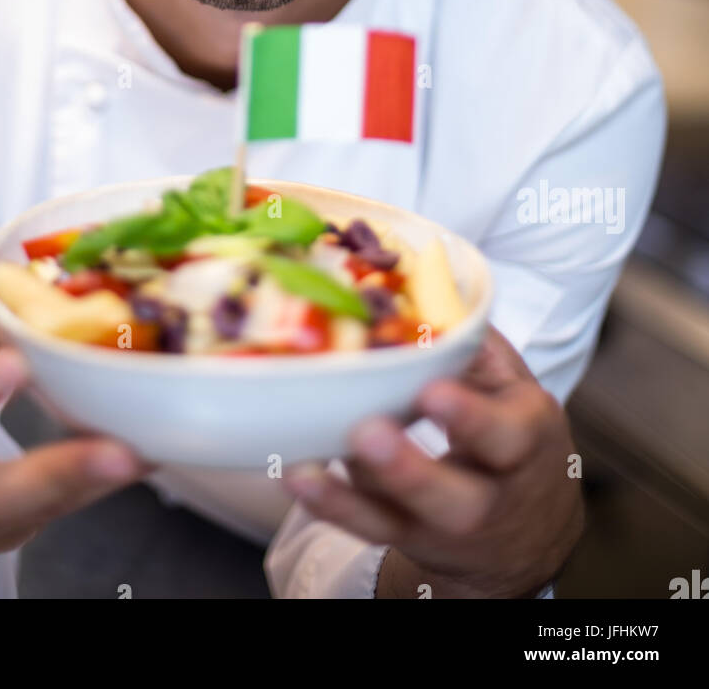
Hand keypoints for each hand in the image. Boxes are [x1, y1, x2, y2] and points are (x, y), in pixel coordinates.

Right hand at [0, 295, 145, 596]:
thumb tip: (40, 277)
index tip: (16, 363)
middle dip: (58, 474)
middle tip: (118, 452)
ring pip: (38, 512)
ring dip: (97, 482)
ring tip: (148, 449)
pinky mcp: (11, 535)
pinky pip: (61, 511)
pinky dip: (103, 484)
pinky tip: (147, 454)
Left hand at [284, 325, 583, 597]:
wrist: (528, 523)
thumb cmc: (512, 427)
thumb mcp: (512, 382)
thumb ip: (471, 342)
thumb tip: (415, 288)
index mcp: (525, 439)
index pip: (506, 435)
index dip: (470, 416)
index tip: (431, 390)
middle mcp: (490, 496)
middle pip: (456, 500)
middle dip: (410, 471)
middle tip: (367, 432)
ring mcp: (443, 525)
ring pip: (401, 521)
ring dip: (349, 496)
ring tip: (306, 465)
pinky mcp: (405, 536)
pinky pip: (365, 527)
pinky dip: (328, 503)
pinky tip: (297, 475)